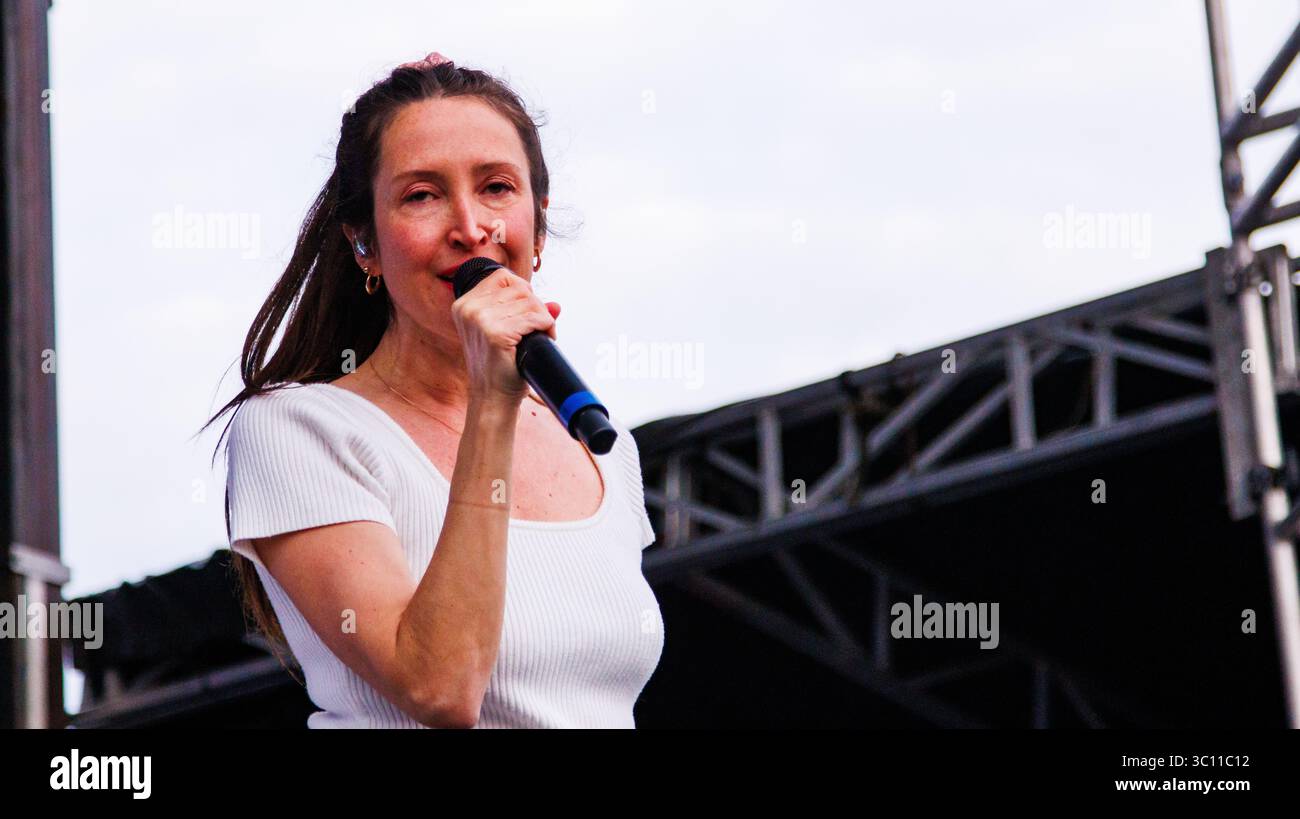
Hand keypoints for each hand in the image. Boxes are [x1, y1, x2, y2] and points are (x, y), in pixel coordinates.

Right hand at [450, 267, 558, 403]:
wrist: (492, 397)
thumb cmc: (497, 368)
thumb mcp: (502, 332)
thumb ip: (524, 313)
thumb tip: (555, 305)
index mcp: (464, 305)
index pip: (501, 277)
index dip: (522, 290)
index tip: (529, 309)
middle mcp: (469, 309)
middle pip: (519, 288)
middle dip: (537, 307)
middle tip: (540, 327)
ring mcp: (480, 320)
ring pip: (530, 302)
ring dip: (543, 318)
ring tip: (542, 334)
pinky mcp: (496, 333)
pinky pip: (534, 318)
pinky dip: (546, 326)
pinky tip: (544, 338)